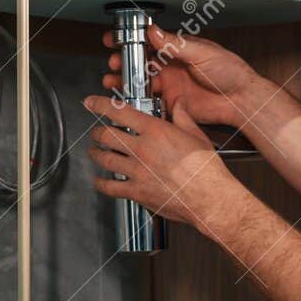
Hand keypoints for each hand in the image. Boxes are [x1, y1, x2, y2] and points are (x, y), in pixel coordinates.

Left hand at [83, 95, 244, 228]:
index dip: (99, 105)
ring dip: (95, 154)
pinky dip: (100, 183)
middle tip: (95, 132)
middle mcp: (142, 149)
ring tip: (94, 152)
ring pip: (104, 159)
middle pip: (106, 136)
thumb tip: (178, 104)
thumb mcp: (196, 135)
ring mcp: (137, 172)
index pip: (119, 112)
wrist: (209, 198)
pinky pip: (110, 187)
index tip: (91, 103)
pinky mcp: (137, 192)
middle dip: (96, 132)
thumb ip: (182, 116)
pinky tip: (99, 180)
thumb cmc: (206, 169)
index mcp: (155, 131)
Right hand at [101, 23, 262, 127]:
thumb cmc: (230, 72)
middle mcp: (172, 67)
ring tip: (113, 82)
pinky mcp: (173, 103)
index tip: (113, 39)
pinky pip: (151, 101)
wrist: (240, 100)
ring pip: (142, 82)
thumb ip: (177, 44)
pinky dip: (138, 100)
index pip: (149, 42)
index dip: (130, 40)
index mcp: (178, 50)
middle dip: (123, 62)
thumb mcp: (202, 53)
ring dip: (126, 81)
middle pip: (140, 63)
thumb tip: (155, 31)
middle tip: (112, 63)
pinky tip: (128, 99)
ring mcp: (171, 85)